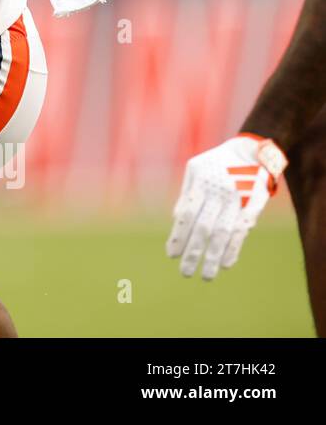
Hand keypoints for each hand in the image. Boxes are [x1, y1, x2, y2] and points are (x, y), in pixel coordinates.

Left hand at [166, 134, 286, 280]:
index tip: (171, 255)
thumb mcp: (194, 169)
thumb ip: (186, 195)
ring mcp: (238, 200)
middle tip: (185, 272)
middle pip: (204, 228)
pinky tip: (226, 263)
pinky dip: (234, 248)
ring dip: (214, 256)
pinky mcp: (254, 205)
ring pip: (224, 233)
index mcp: (201, 184)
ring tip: (206, 275)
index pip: (187, 215)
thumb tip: (176, 220)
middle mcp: (219, 193)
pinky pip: (243, 230)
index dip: (179, 236)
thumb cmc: (215, 162)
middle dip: (193, 252)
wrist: (250, 149)